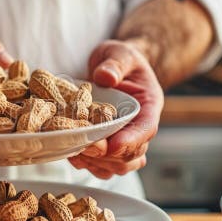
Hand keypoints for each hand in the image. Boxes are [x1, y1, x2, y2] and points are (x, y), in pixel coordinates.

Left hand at [68, 39, 163, 178]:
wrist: (114, 67)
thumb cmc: (120, 60)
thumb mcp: (119, 53)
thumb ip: (115, 64)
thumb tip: (105, 76)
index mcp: (148, 106)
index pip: (146, 129)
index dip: (130, 141)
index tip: (112, 145)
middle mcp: (139, 128)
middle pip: (132, 154)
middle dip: (109, 155)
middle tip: (86, 146)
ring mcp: (123, 139)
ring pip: (119, 166)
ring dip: (98, 164)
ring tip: (78, 151)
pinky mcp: (107, 146)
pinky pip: (102, 166)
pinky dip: (88, 165)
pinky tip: (73, 153)